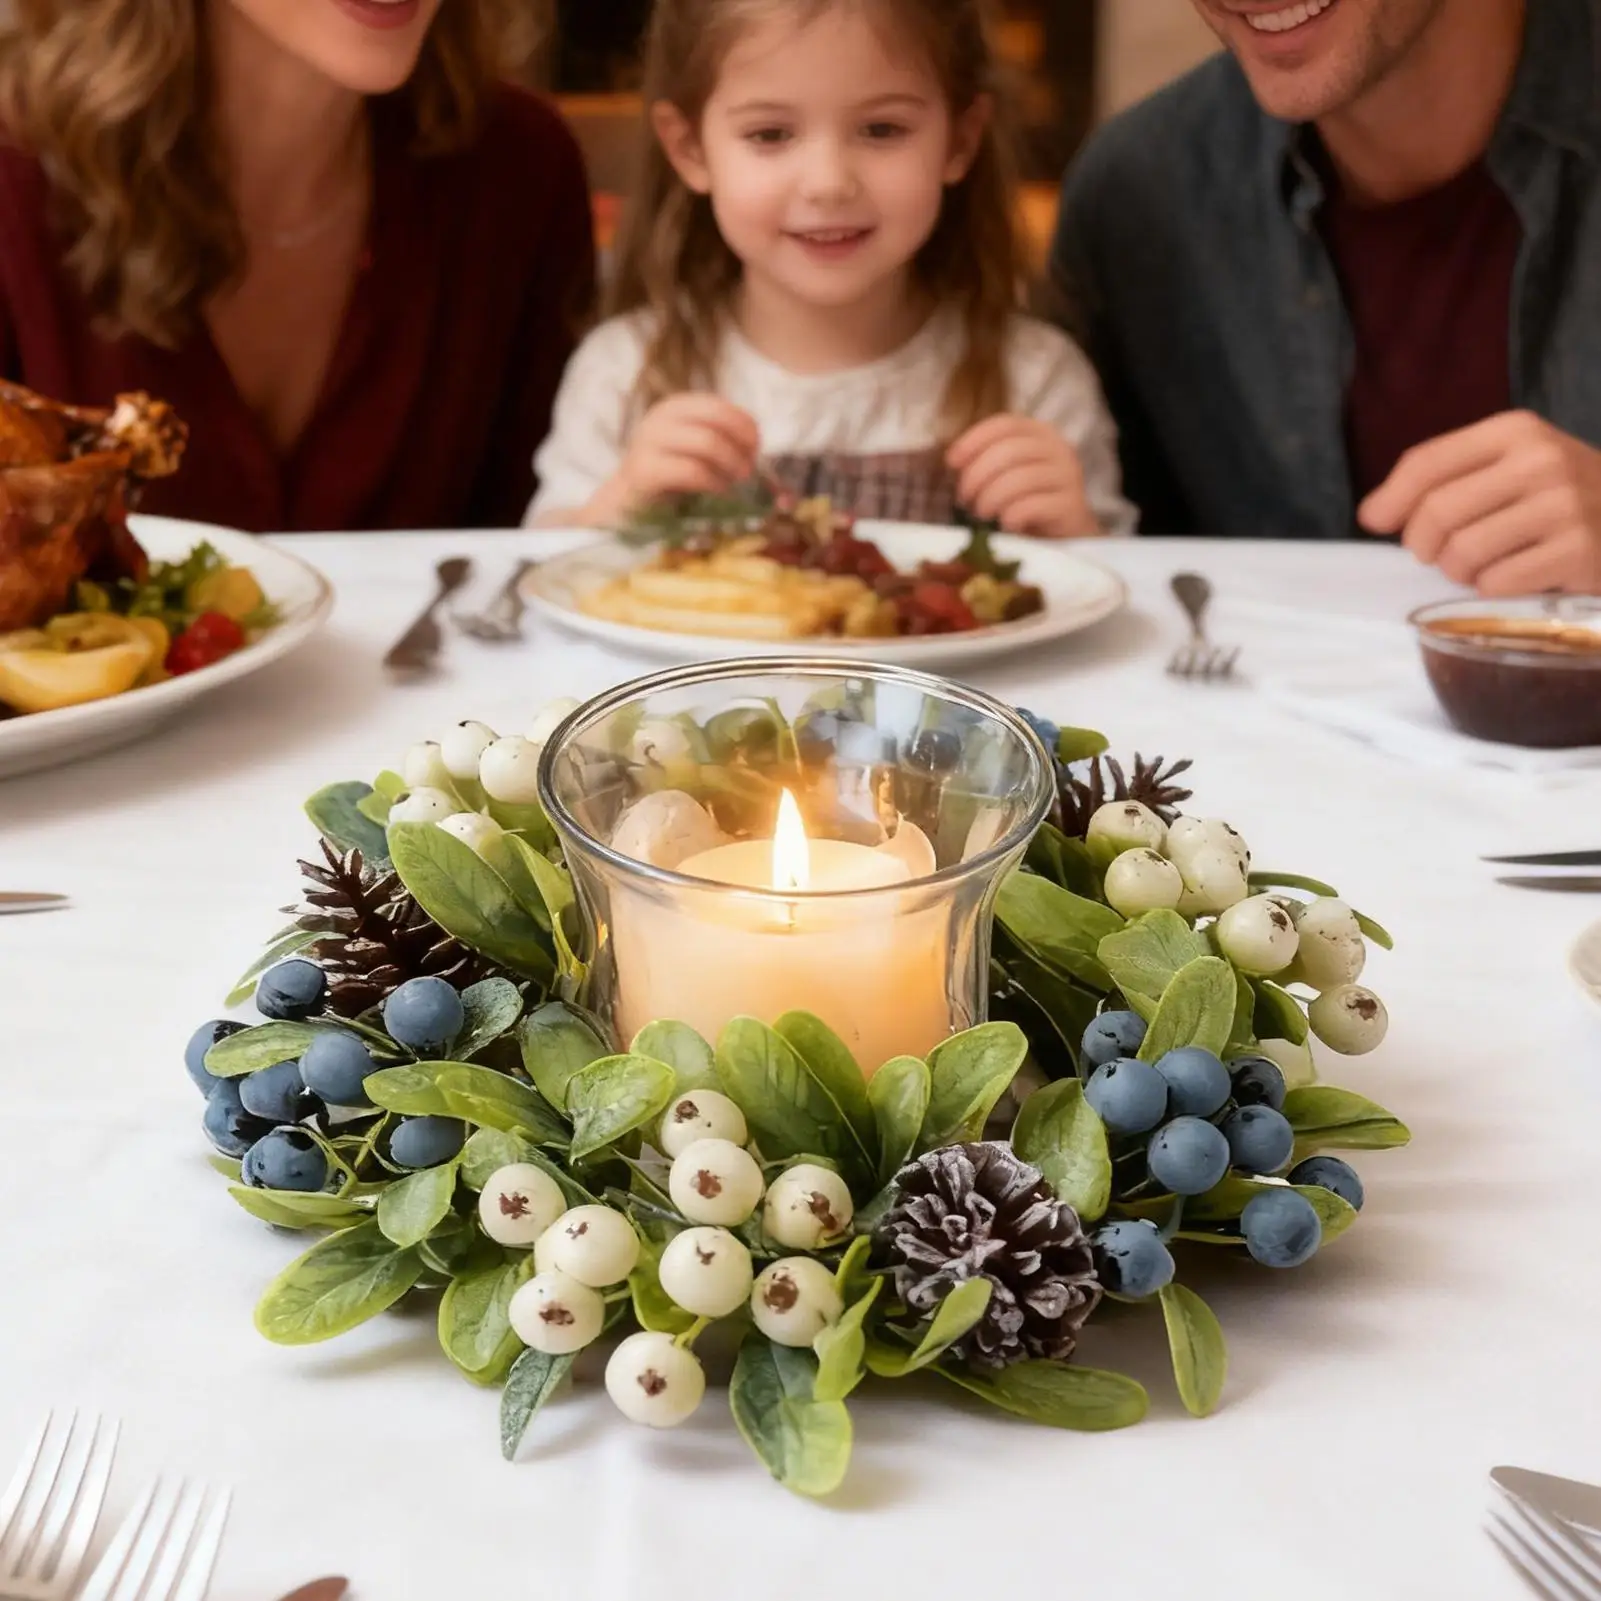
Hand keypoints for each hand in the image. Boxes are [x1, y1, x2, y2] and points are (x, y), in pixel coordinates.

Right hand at [583, 395, 759, 525]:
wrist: (627, 504)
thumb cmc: (672, 482)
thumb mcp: (704, 462)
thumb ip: (738, 465)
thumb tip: (788, 497)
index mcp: (678, 407)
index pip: (724, 408)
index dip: (747, 431)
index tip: (754, 455)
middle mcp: (661, 417)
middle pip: (719, 420)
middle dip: (743, 447)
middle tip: (748, 473)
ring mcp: (650, 441)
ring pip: (708, 442)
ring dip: (731, 466)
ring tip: (734, 485)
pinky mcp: (645, 470)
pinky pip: (692, 470)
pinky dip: (714, 484)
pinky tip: (717, 493)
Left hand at [947, 415, 1099, 538]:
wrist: (1061, 534)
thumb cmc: (1025, 500)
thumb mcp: (1004, 473)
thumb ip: (984, 460)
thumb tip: (953, 460)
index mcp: (1039, 433)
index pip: (1004, 424)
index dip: (973, 440)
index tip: (951, 462)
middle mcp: (1057, 448)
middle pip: (1009, 450)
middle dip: (977, 476)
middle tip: (964, 500)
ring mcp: (1068, 475)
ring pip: (1020, 478)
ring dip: (990, 498)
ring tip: (982, 514)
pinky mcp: (1071, 505)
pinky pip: (1033, 506)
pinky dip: (1011, 516)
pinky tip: (1006, 525)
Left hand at [1358, 412, 1600, 594]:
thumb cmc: (1556, 498)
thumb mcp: (1507, 468)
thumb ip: (1440, 480)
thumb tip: (1370, 514)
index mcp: (1516, 431)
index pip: (1426, 463)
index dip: (1391, 500)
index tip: (1378, 523)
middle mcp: (1542, 460)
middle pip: (1437, 512)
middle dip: (1424, 545)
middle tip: (1440, 554)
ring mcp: (1565, 505)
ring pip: (1463, 553)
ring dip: (1458, 572)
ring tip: (1480, 566)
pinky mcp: (1579, 551)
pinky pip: (1496, 583)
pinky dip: (1492, 590)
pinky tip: (1514, 578)